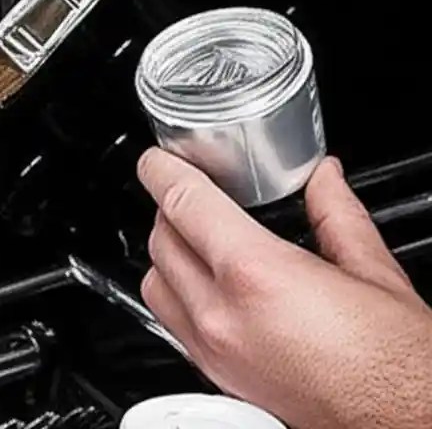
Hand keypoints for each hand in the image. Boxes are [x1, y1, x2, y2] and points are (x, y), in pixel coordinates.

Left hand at [137, 147, 431, 428]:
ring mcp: (213, 353)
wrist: (405, 426)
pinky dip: (179, 295)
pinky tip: (211, 284)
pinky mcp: (217, 378)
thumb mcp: (376, 275)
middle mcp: (221, 318)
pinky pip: (173, 323)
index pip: (182, 203)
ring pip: (155, 285)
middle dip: (170, 209)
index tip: (158, 158)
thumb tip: (324, 178)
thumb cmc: (400, 368)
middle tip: (194, 192)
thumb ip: (338, 215)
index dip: (162, 170)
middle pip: (160, 242)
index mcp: (257, 277)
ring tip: (198, 236)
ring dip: (167, 254)